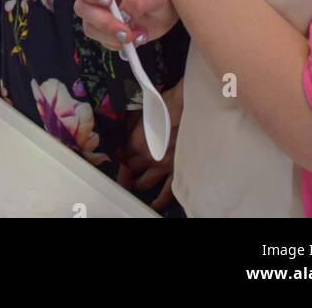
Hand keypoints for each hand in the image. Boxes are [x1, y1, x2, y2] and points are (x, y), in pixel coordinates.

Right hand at [66, 0, 178, 49]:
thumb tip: (126, 11)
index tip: (107, 1)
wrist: (162, 8)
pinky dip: (120, 43)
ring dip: (113, 36)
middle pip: (82, 8)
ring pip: (90, 28)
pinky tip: (137, 38)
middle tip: (126, 32)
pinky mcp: (103, 30)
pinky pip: (103, 40)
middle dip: (104, 22)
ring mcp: (97, 13)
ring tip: (138, 35)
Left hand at [117, 80, 182, 209]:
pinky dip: (160, 201)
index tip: (119, 154)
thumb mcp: (143, 112)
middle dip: (125, 171)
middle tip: (122, 174)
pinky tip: (154, 205)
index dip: (120, 154)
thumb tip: (126, 132)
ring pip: (144, 182)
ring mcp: (164, 167)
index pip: (123, 154)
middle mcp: (148, 158)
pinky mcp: (178, 171)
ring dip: (137, 184)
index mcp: (137, 142)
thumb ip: (133, 126)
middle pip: (131, 169)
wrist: (192, 109)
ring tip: (133, 187)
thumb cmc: (168, 106)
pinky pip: (168, 192)